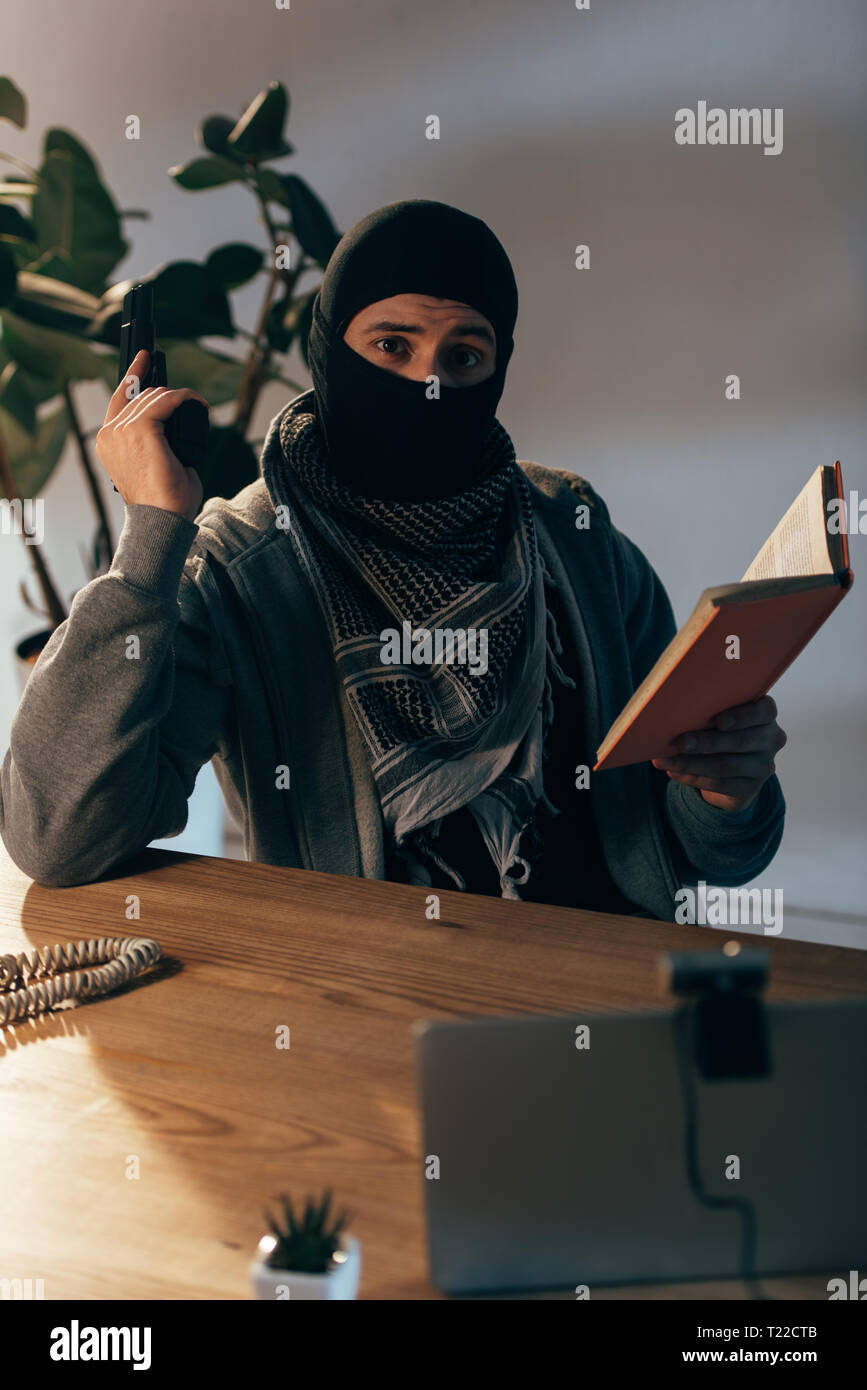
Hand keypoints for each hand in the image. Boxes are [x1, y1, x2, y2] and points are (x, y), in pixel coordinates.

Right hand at [95, 348, 207, 519]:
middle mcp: (110, 433)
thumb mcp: (154, 463)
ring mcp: (122, 430)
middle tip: (192, 399)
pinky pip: (166, 400)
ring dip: (179, 398)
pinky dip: (184, 398)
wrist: (163, 519)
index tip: (144, 359)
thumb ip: (155, 440)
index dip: (132, 375)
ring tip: (198, 407)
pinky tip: (198, 403)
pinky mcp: (140, 428)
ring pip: (155, 396)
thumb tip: (176, 423)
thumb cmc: (163, 500)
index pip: (119, 399)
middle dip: (168, 394)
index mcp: (108, 442)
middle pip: (142, 396)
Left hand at [651, 695, 786, 812]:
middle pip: (740, 741)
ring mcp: (763, 766)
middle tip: (680, 742)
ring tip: (665, 760)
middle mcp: (771, 739)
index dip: (742, 716)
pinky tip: (674, 772)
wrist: (732, 768)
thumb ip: (709, 712)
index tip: (718, 721)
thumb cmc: (719, 730)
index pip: (764, 711)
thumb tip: (674, 714)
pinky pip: (719, 784)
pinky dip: (692, 778)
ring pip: (725, 766)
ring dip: (690, 763)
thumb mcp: (720, 717)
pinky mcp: (750, 788)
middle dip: (706, 742)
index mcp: (766, 714)